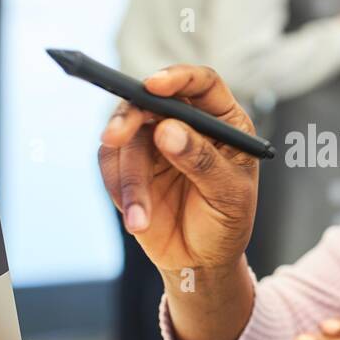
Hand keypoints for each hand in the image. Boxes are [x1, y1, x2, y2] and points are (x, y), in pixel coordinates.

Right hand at [97, 65, 257, 275]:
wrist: (201, 261)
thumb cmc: (227, 223)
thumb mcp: (228, 195)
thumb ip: (202, 161)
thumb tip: (168, 130)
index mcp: (223, 121)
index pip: (202, 84)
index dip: (178, 78)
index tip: (155, 86)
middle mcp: (186, 123)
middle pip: (150, 100)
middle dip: (128, 118)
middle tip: (114, 137)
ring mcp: (155, 142)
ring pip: (124, 136)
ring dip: (127, 179)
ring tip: (139, 218)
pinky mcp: (130, 164)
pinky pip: (110, 163)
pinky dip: (117, 188)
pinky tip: (135, 218)